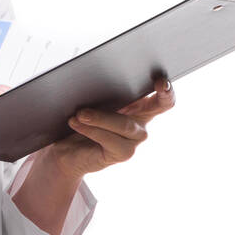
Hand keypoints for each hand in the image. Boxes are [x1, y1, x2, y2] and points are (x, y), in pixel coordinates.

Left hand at [50, 76, 175, 177]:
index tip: (160, 81)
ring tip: (81, 113)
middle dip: (159, 94)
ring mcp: (135, 140)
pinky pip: (109, 139)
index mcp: (140, 105)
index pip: (163, 97)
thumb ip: (101, 92)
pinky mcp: (123, 153)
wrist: (67, 150)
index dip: (167, 90)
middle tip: (138, 87)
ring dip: (101, 117)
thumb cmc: (81, 120)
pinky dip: (90, 129)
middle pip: (156, 107)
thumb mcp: (92, 102)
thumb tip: (97, 81)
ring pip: (125, 124)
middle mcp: (142, 122)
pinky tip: (76, 122)